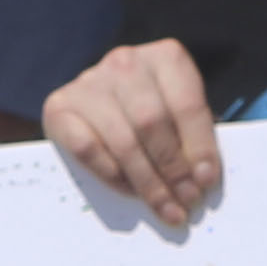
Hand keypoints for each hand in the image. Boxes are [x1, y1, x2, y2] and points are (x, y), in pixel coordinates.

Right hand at [43, 40, 225, 232]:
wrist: (98, 101)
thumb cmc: (151, 112)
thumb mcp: (179, 114)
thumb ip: (192, 138)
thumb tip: (202, 178)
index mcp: (165, 57)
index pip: (187, 104)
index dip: (199, 146)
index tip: (207, 180)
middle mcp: (125, 63)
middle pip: (151, 122)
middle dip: (173, 168)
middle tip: (187, 200)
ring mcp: (88, 82)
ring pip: (122, 140)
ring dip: (148, 182)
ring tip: (165, 207)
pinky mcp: (59, 106)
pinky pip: (87, 148)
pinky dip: (112, 175)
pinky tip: (129, 192)